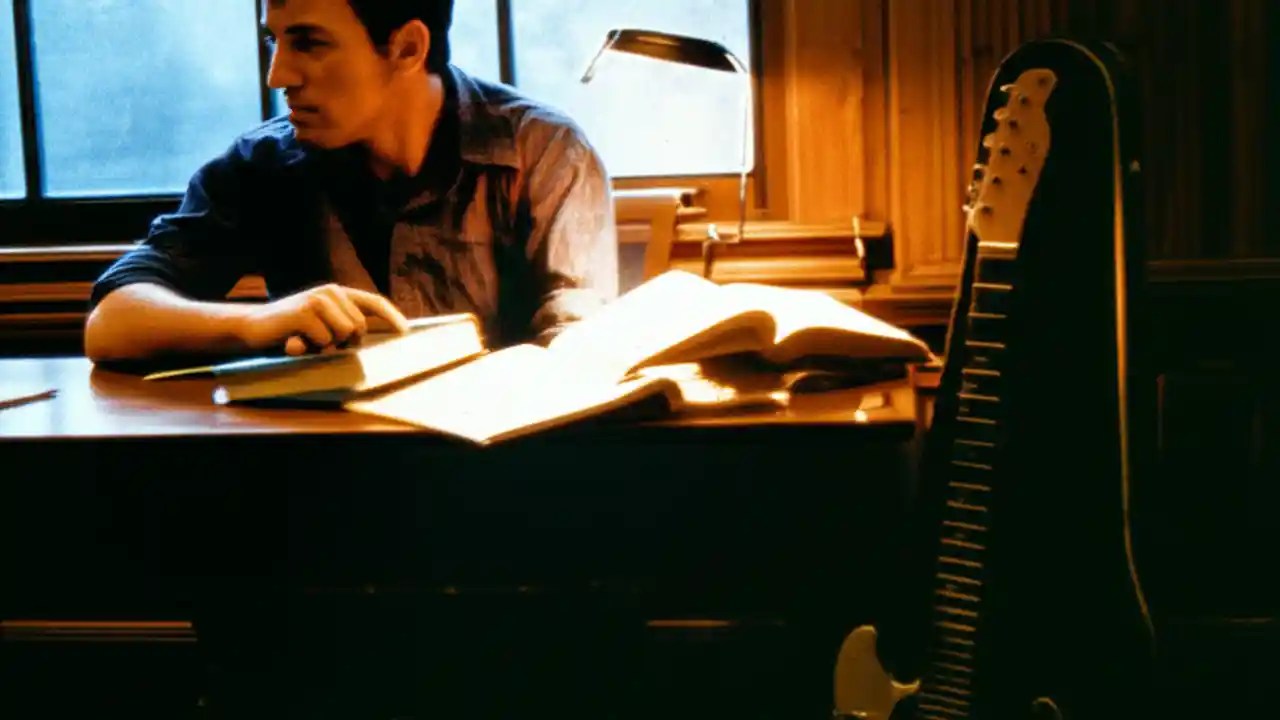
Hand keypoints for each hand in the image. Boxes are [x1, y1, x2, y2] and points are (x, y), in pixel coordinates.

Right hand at [239, 284, 409, 355]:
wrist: (251, 328)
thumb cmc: (290, 331)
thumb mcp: (320, 325)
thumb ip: (342, 327)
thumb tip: (370, 339)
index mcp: (337, 293)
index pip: (374, 301)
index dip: (392, 317)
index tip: (405, 333)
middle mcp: (330, 292)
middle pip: (360, 327)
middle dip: (345, 343)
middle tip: (319, 344)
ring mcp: (317, 300)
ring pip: (345, 334)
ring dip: (327, 346)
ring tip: (306, 341)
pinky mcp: (304, 312)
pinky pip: (325, 341)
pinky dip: (312, 348)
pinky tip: (295, 342)